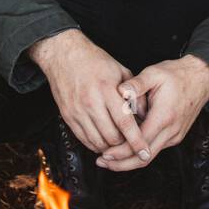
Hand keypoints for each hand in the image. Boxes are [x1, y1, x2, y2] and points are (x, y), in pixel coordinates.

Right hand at [27, 30, 151, 157]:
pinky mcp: (68, 116)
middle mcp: (91, 103)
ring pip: (97, 142)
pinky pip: (83, 139)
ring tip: (118, 142)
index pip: (125, 123)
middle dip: (124, 145)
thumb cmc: (94, 61)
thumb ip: (134, 94)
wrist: (63, 55)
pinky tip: (102, 140)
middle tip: (131, 143)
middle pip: (112, 137)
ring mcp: (77, 111)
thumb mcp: (121, 71)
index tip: (145, 152)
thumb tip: (145, 115)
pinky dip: (95, 144)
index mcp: (106, 90)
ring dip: (110, 147)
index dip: (137, 141)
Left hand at [96, 55, 208, 171]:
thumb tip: (120, 91)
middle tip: (101, 162)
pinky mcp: (175, 136)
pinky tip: (124, 148)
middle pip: (144, 158)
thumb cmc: (176, 75)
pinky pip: (155, 149)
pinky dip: (139, 153)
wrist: (201, 78)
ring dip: (129, 161)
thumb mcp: (154, 73)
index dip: (120, 152)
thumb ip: (136, 83)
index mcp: (164, 117)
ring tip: (109, 159)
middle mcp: (171, 131)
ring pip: (150, 157)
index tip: (104, 154)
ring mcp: (174, 135)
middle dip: (121, 164)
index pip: (139, 143)